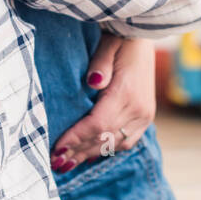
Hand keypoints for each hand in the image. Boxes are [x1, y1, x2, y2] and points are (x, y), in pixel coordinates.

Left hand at [51, 34, 156, 172]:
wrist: (145, 35)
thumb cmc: (120, 39)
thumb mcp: (108, 44)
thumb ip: (100, 64)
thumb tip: (92, 82)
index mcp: (127, 93)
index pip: (98, 124)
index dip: (76, 139)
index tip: (56, 149)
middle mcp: (139, 109)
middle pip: (104, 138)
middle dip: (78, 151)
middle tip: (55, 164)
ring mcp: (145, 115)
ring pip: (115, 144)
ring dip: (90, 154)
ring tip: (68, 164)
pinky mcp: (146, 117)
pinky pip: (126, 142)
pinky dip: (107, 150)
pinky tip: (90, 155)